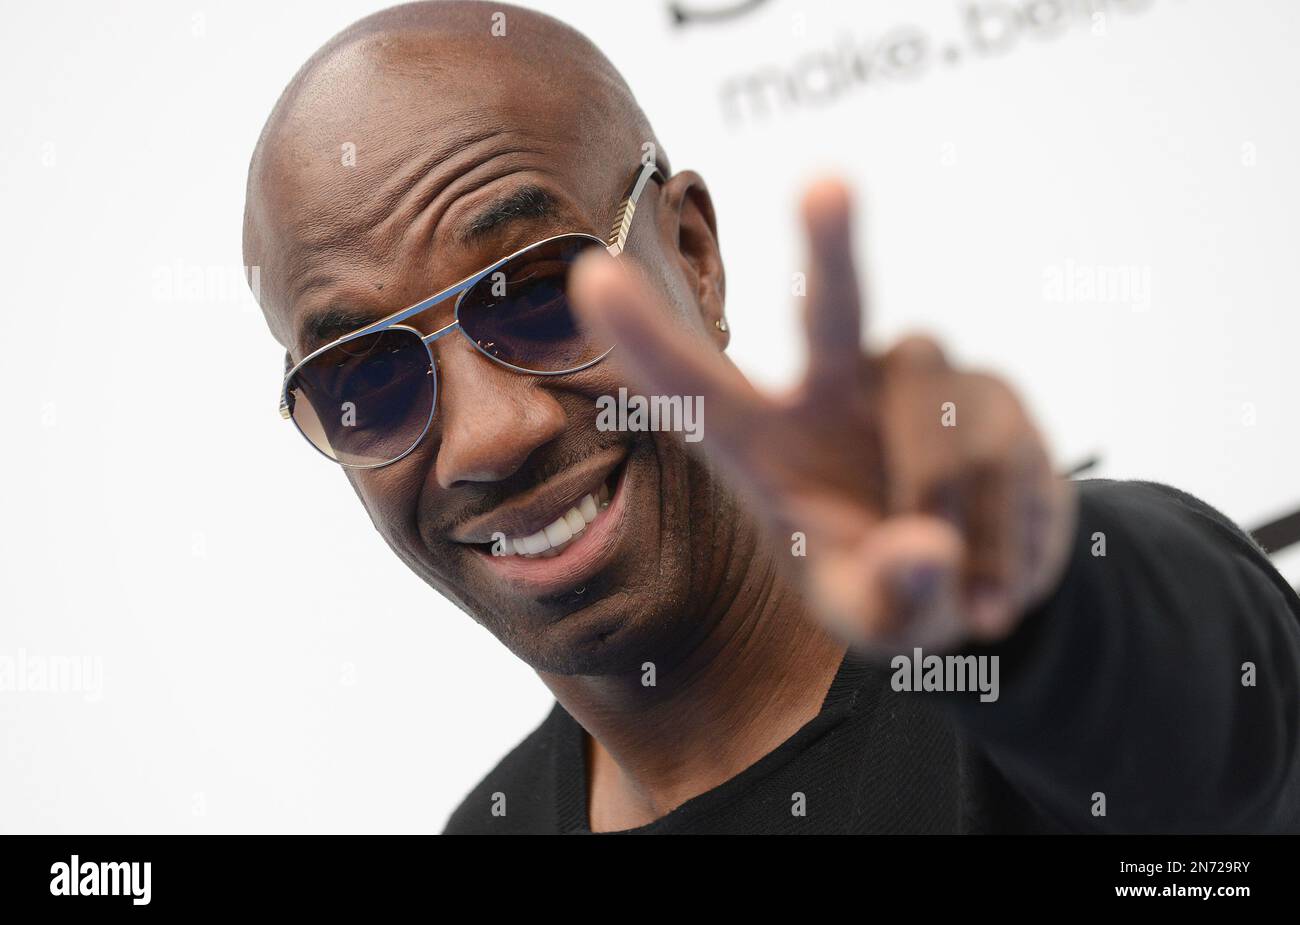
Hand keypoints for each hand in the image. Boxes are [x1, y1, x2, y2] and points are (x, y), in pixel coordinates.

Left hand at [570, 180, 1075, 653]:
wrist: (976, 584)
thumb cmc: (889, 590)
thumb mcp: (873, 621)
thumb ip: (888, 595)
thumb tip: (927, 547)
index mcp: (765, 447)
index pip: (695, 390)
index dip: (646, 340)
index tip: (592, 275)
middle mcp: (833, 394)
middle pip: (831, 312)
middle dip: (829, 248)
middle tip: (827, 182)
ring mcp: (915, 382)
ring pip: (937, 421)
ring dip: (950, 515)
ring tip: (966, 599)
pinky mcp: (989, 390)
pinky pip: (1005, 457)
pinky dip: (1005, 539)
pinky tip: (999, 592)